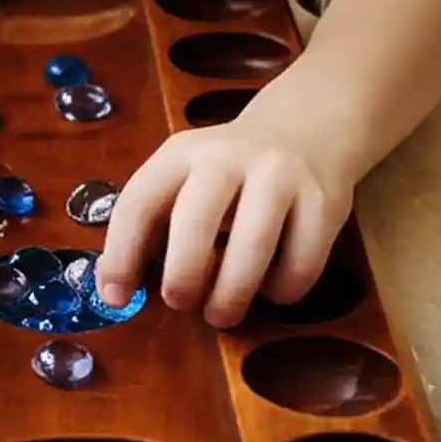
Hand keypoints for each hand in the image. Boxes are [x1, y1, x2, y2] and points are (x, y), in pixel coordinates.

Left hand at [97, 119, 352, 328]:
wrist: (308, 127)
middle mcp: (229, 157)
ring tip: (221, 314)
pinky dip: (282, 288)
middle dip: (183, 274)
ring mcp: (281, 176)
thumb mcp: (182, 179)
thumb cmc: (226, 173)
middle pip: (196, 220)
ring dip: (232, 293)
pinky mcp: (325, 201)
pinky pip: (302, 261)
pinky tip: (269, 288)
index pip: (139, 203)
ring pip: (253, 244)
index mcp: (180, 154)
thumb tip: (116, 288)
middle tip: (179, 304)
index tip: (114, 297)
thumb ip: (152, 225)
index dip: (121, 255)